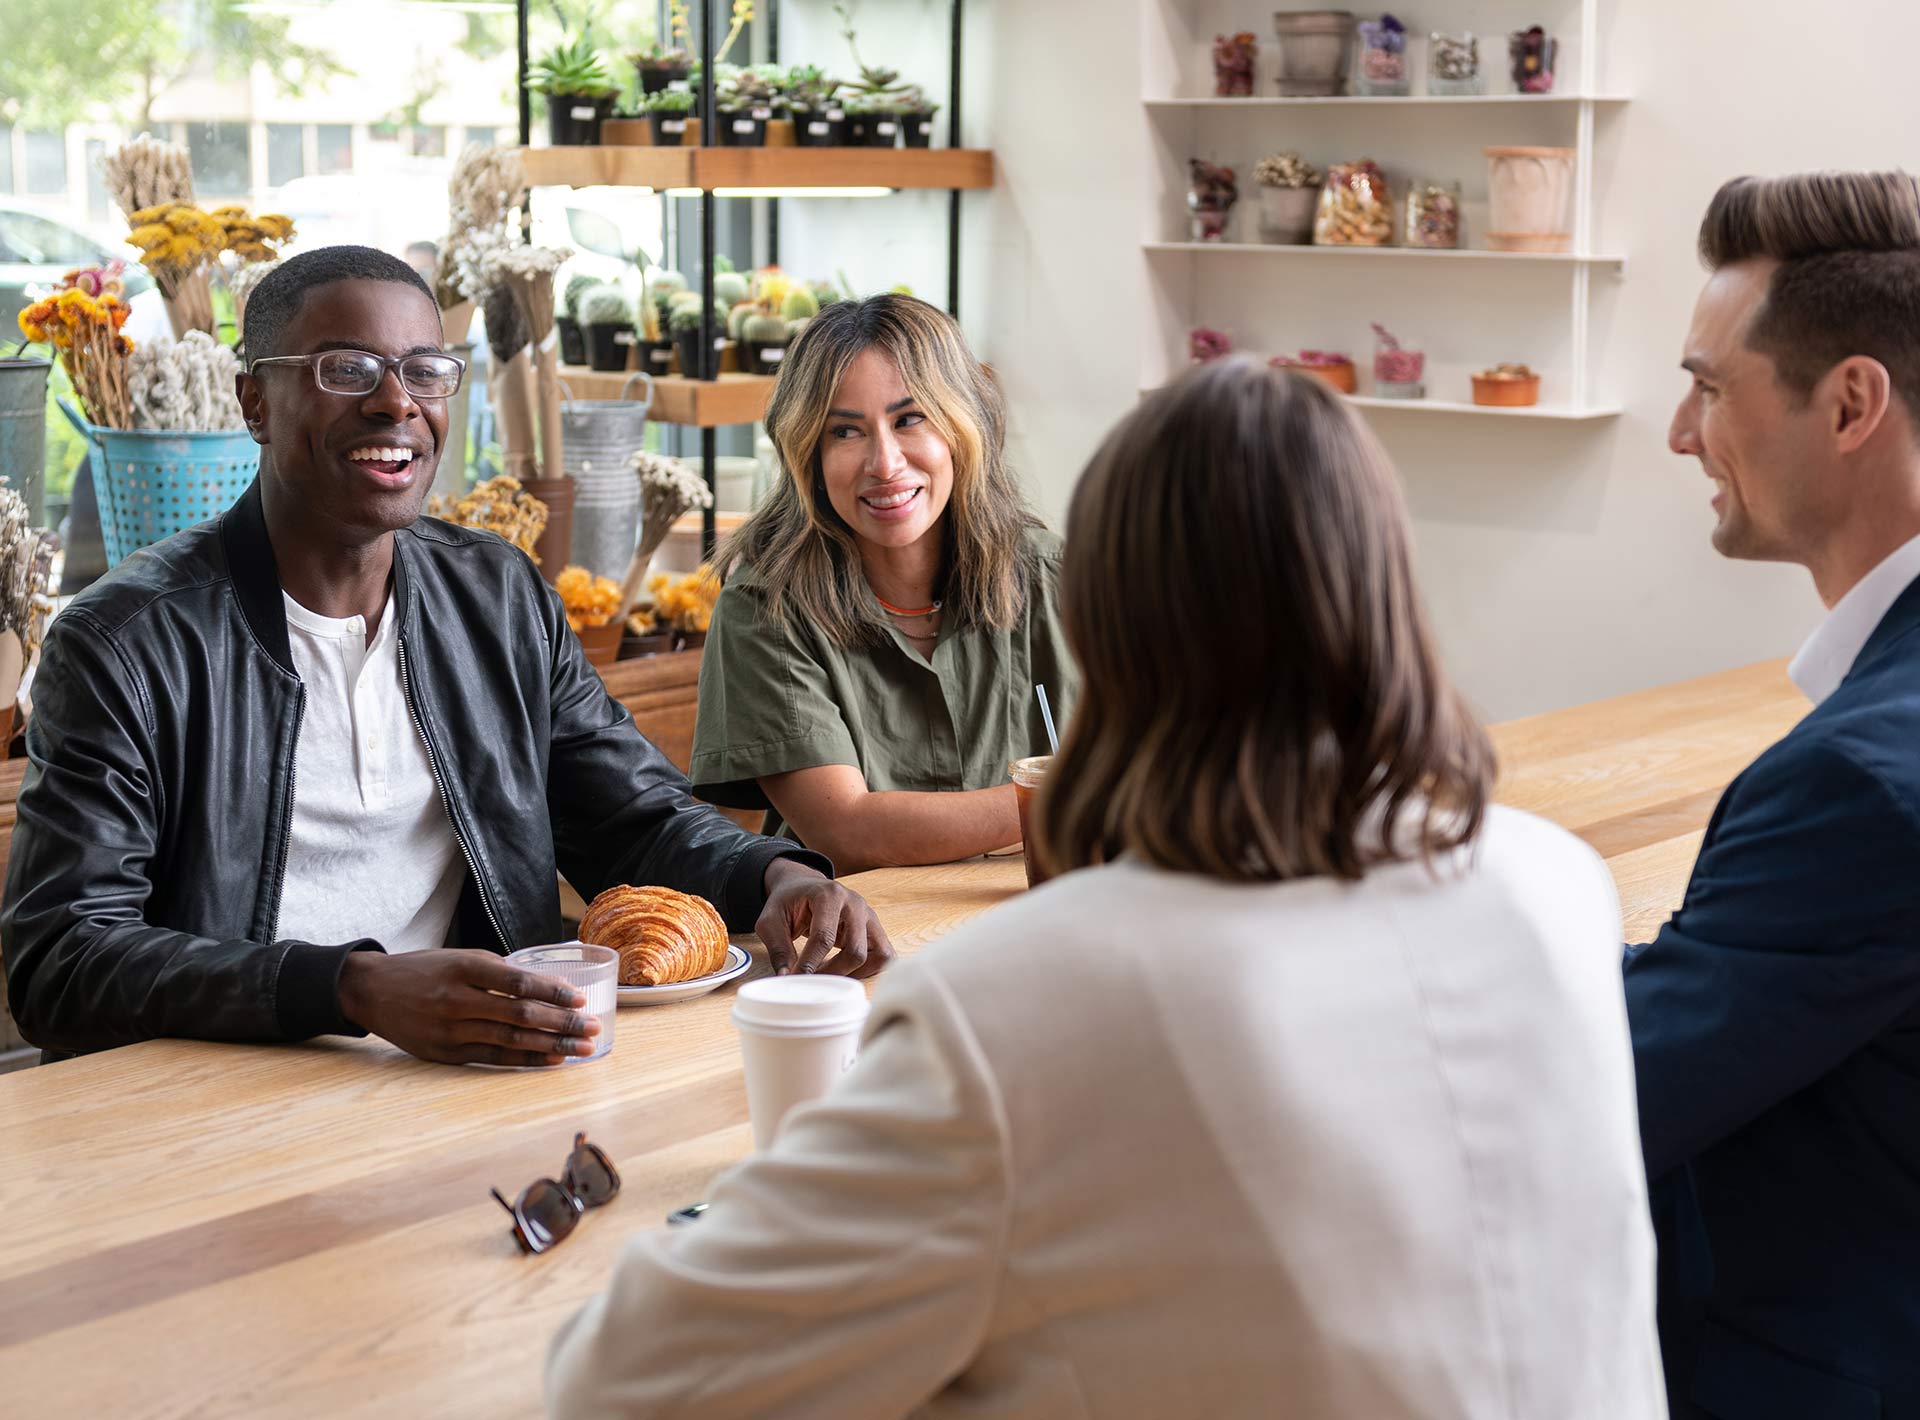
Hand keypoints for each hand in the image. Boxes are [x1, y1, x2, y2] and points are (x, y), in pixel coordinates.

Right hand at [337, 949, 600, 1066]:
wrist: (372, 991)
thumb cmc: (424, 970)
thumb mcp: (460, 958)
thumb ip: (498, 972)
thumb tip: (546, 988)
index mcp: (464, 967)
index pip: (518, 982)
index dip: (552, 993)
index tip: (579, 1000)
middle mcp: (457, 999)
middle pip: (520, 1014)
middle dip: (562, 1023)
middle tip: (593, 1029)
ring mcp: (450, 1030)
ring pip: (510, 1041)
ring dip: (551, 1046)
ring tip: (581, 1049)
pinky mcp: (445, 1053)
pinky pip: (492, 1058)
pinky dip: (525, 1060)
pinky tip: (551, 1060)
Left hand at [756, 858, 895, 978]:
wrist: (803, 885)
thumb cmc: (787, 902)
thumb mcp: (770, 920)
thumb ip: (778, 949)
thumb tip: (786, 978)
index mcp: (829, 894)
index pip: (824, 938)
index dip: (810, 964)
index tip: (796, 981)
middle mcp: (855, 903)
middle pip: (855, 952)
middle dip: (833, 974)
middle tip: (811, 981)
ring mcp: (869, 916)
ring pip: (877, 956)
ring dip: (855, 973)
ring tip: (830, 975)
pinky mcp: (875, 928)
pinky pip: (885, 956)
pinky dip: (869, 970)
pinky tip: (846, 971)